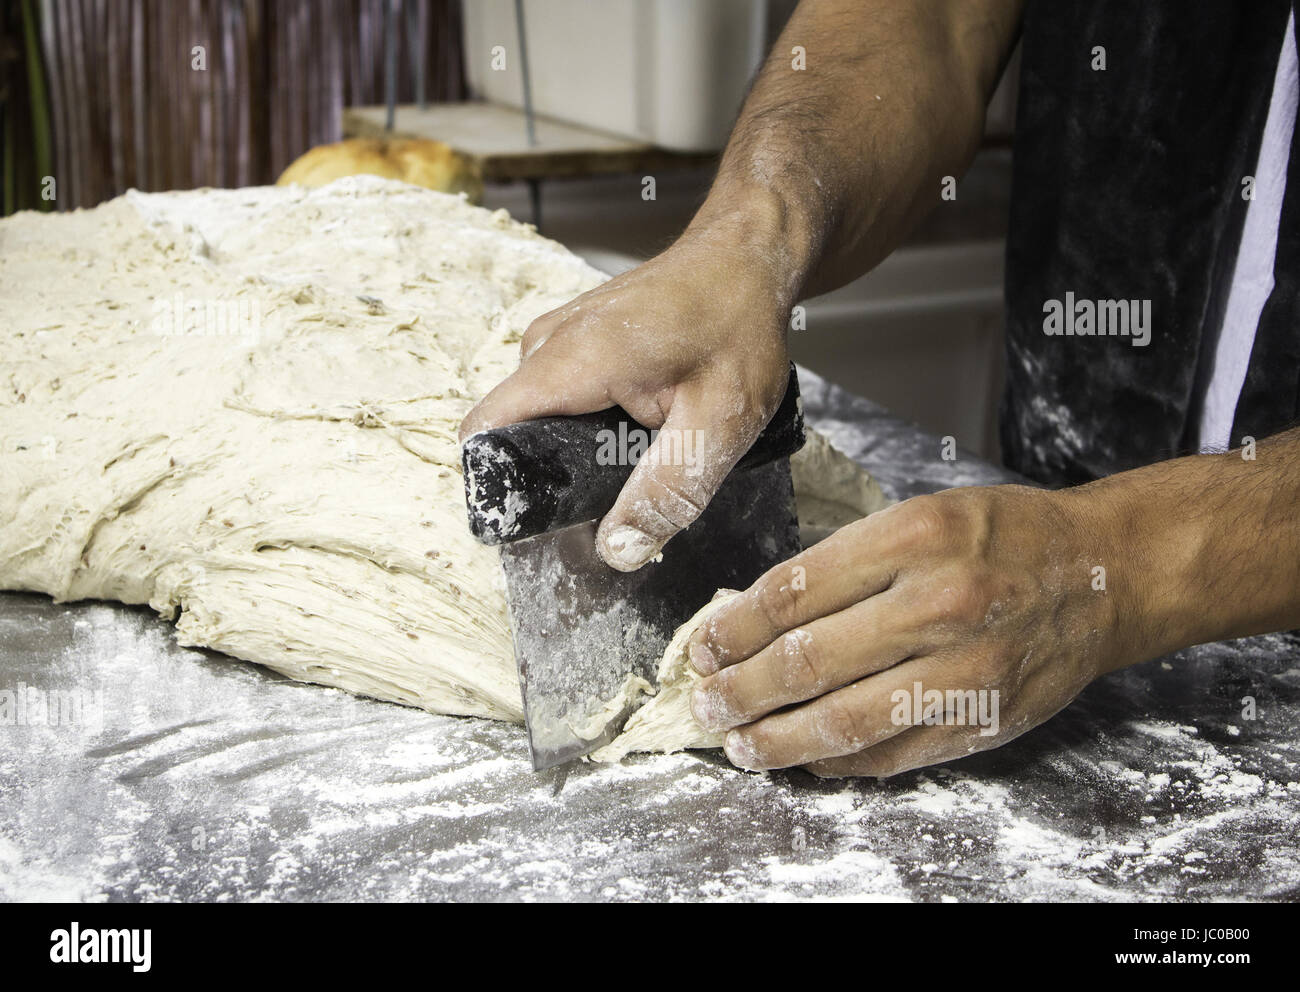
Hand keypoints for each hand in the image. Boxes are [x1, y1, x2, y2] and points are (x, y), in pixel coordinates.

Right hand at [459, 228, 793, 570]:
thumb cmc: (738, 324)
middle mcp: (546, 345)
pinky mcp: (570, 342)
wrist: (747, 258)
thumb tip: (618, 552)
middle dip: (556, 479)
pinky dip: (587, 425)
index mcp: (569, 360)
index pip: (485, 435)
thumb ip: (668, 490)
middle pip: (514, 437)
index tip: (546, 528)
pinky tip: (636, 427)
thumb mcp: (719, 423)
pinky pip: (556, 399)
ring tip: (637, 452)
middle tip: (621, 491)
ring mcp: (555, 340)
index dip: (504, 490)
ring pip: (538, 421)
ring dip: (577, 452)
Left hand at [685, 483, 1143, 776]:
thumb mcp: (919, 516)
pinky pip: (888, 754)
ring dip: (776, 739)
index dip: (734, 628)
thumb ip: (842, 565)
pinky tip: (802, 756)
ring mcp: (964, 670)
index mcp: (913, 537)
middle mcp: (939, 603)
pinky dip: (835, 762)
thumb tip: (755, 617)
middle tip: (706, 702)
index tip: (704, 645)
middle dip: (740, 688)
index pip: (792, 592)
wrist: (1101, 574)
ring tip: (739, 743)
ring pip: (843, 721)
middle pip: (807, 661)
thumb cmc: (1001, 538)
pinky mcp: (981, 721)